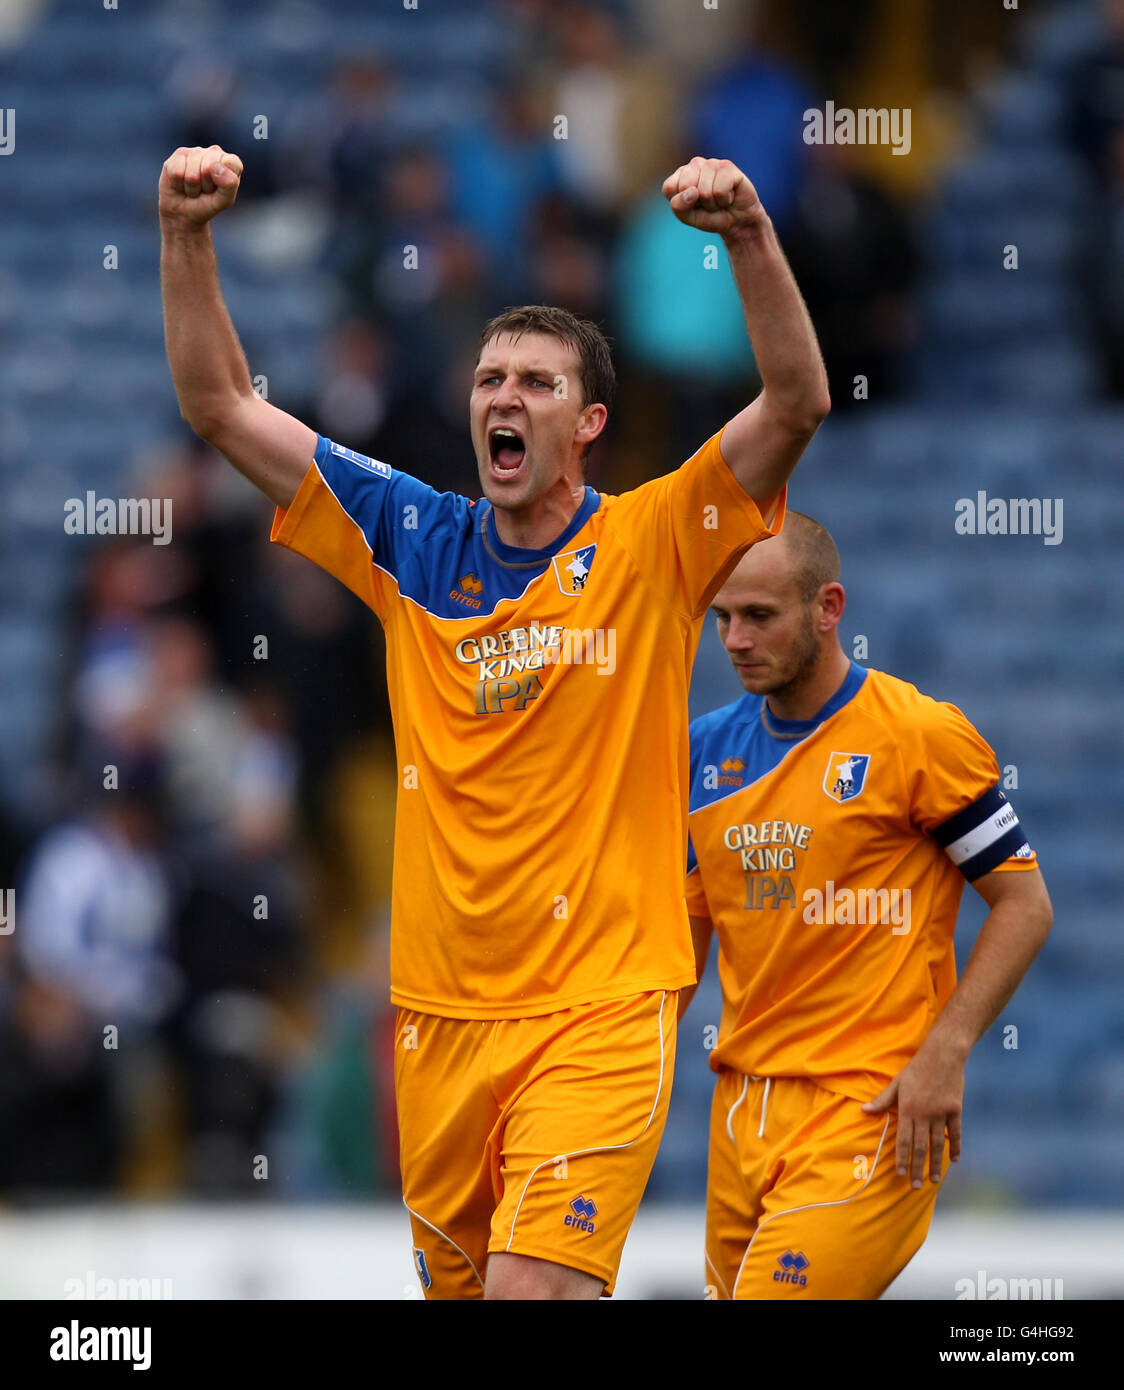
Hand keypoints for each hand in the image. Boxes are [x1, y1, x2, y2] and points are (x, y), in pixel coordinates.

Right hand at [159, 144, 242, 226]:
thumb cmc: (206, 204)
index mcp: (229, 163)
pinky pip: (176, 172)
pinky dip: (178, 184)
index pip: (231, 163)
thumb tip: (217, 167)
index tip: (218, 189)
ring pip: (191, 173)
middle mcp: (213, 153)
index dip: (224, 180)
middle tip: (204, 190)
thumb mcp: (223, 201)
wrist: (183, 211)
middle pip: (208, 168)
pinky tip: (181, 183)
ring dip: (191, 187)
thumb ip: (229, 184)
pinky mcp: (178, 154)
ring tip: (193, 188)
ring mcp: (195, 152)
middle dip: (205, 185)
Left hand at [662, 156, 763, 237]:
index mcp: (681, 175)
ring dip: (713, 203)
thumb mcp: (688, 217)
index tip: (693, 205)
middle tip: (708, 203)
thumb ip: (679, 206)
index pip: (669, 187)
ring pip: (704, 190)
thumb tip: (691, 191)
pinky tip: (729, 195)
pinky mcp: (727, 166)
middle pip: (686, 187)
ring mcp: (712, 163)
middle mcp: (695, 165)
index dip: (681, 203)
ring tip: (719, 200)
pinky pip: (720, 190)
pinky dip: (724, 200)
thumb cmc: (710, 216)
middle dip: (698, 203)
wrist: (737, 221)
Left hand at [861, 1042, 964, 1188]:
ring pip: (938, 1144)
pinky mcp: (955, 1109)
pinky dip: (955, 1147)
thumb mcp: (896, 1083)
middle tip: (914, 1186)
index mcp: (908, 1109)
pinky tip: (953, 1160)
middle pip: (920, 1146)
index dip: (901, 1158)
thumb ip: (882, 1100)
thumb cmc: (916, 1068)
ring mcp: (941, 1113)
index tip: (900, 1174)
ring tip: (933, 1180)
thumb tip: (863, 1110)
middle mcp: (924, 1114)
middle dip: (916, 1168)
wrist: (942, 1054)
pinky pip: (955, 1133)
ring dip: (935, 1163)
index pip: (903, 1140)